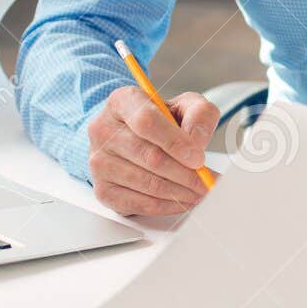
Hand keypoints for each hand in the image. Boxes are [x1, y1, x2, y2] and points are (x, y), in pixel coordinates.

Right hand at [87, 87, 218, 216]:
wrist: (134, 136)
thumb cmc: (161, 121)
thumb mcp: (185, 106)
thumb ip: (198, 115)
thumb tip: (196, 142)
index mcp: (122, 102)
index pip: (146, 121)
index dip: (175, 142)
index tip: (198, 157)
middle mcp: (103, 130)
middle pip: (150, 157)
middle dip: (186, 173)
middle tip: (207, 181)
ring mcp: (99, 162)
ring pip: (147, 183)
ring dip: (180, 192)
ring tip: (200, 191)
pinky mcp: (103, 189)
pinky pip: (140, 204)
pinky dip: (168, 205)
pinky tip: (183, 200)